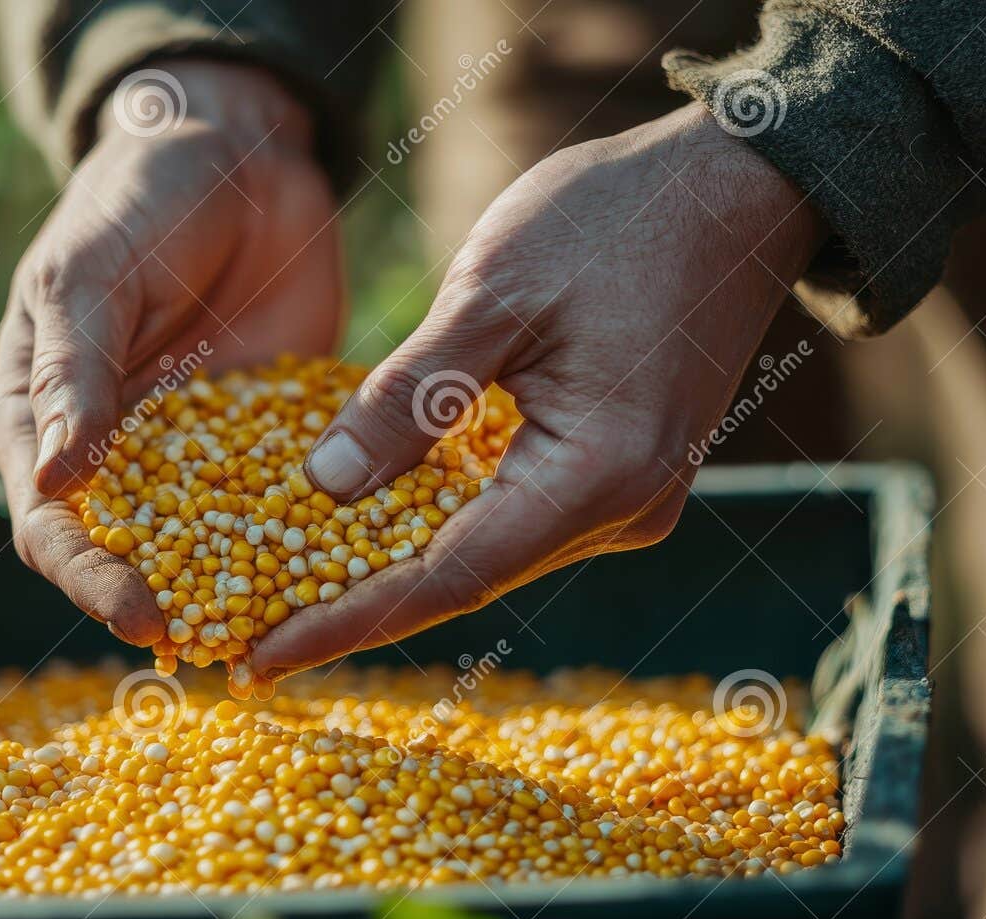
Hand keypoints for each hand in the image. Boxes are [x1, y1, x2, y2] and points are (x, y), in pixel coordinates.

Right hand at [0, 61, 342, 644]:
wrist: (240, 155)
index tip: (146, 616)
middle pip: (131, 559)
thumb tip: (51, 482)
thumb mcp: (91, 273)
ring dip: (245, 591)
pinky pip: (284, 505)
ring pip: (211, 547)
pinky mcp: (267, 443)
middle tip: (227, 647)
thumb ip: (73, 370)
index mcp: (42, 424)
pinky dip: (310, 538)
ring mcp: (194, 456)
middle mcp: (116, 458)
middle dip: (172, 605)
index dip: (91, 582)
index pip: (52, 529)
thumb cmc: (138, 200)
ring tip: (294, 633)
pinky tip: (352, 570)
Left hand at [250, 103, 824, 675]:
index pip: (448, 576)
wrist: (734, 192)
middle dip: (356, 610)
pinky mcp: (619, 478)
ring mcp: (629, 502)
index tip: (260, 659)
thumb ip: (409, 399)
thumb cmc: (616, 221)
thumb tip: (324, 490)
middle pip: (465, 580)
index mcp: (598, 474)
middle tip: (251, 643)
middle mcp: (623, 512)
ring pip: (486, 556)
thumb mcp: (494, 294)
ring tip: (289, 600)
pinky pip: (511, 520)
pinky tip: (367, 537)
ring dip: (392, 574)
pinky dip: (437, 530)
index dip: (348, 621)